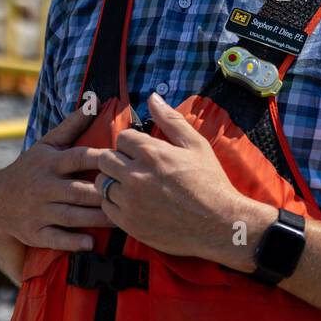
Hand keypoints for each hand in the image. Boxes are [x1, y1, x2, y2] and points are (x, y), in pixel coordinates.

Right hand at [0, 108, 112, 272]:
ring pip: (71, 216)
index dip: (100, 158)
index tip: (121, 159)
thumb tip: (95, 100)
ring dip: (96, 219)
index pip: (78, 158)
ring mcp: (39, 211)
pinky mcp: (35, 233)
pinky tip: (91, 243)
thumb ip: (72, 125)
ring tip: (121, 220)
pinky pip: (55, 238)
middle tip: (130, 196)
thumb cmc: (31, 168)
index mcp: (50, 163)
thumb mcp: (47, 144)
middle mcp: (44, 187)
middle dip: (103, 194)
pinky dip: (72, 241)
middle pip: (78, 191)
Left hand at [91, 91, 250, 260]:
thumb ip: (171, 120)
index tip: (143, 152)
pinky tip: (133, 203)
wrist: (219, 224)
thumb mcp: (196, 145)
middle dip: (118, 159)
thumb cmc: (210, 182)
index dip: (132, 143)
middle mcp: (136, 176)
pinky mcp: (129, 223)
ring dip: (113, 181)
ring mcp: (130, 201)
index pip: (122, 138)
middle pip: (105, 159)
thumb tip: (152, 97)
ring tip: (132, 185)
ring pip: (102, 183)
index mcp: (152, 153)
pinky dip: (114, 203)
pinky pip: (106, 207)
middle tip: (135, 167)